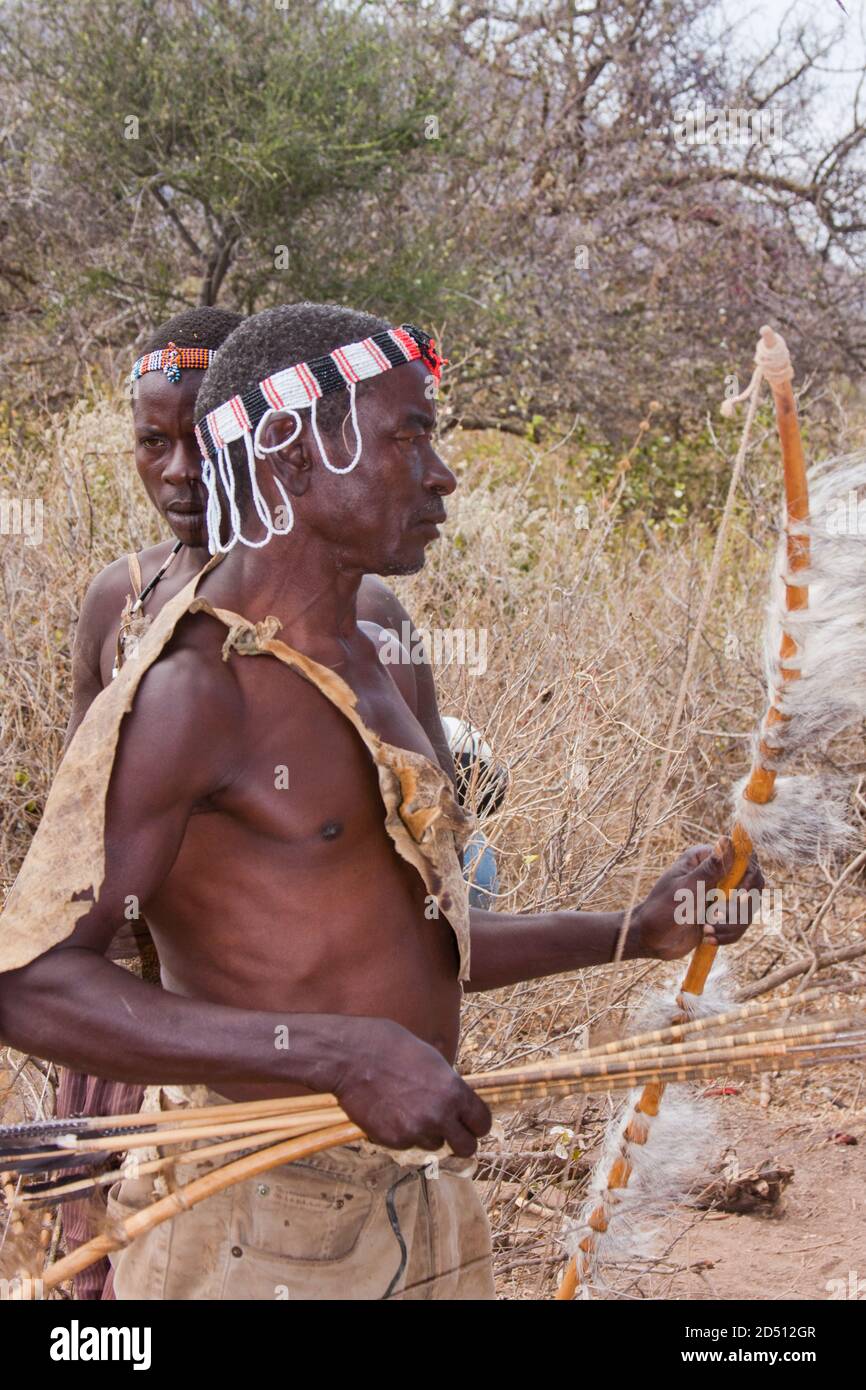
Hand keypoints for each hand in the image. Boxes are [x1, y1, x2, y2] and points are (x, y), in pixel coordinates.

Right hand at [332, 1018, 490, 1155]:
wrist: (352, 1057)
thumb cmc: (391, 1048)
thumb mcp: (431, 1059)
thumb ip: (448, 1085)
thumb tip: (457, 1102)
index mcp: (454, 1091)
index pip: (482, 1123)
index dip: (477, 1124)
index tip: (471, 1124)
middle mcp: (439, 1115)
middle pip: (466, 1148)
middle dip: (460, 1140)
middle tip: (449, 1131)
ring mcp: (415, 1131)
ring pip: (433, 1145)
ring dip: (427, 1134)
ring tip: (408, 1108)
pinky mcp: (393, 1141)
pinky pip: (407, 1144)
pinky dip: (402, 1133)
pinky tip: (390, 1111)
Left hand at [634, 838, 764, 960]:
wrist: (651, 939)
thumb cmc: (661, 909)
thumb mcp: (686, 889)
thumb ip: (710, 869)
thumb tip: (727, 841)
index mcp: (705, 858)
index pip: (744, 857)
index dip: (749, 876)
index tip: (740, 895)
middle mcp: (717, 873)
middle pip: (753, 884)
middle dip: (738, 908)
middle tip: (715, 917)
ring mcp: (722, 894)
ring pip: (748, 908)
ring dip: (731, 925)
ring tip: (705, 930)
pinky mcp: (724, 915)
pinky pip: (741, 924)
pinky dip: (728, 934)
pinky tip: (707, 937)